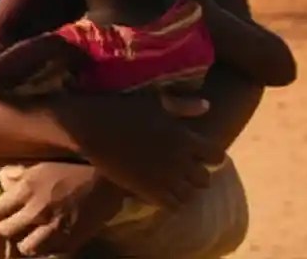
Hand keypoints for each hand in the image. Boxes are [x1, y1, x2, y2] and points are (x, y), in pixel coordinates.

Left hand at [0, 162, 123, 256]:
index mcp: (26, 189)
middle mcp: (37, 211)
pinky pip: (49, 253)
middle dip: (7, 228)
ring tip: (32, 235)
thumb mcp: (40, 166)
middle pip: (5, 231)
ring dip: (27, 243)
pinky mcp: (71, 241)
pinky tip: (50, 240)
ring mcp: (54, 228)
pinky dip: (47, 249)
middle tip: (14, 224)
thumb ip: (17, 174)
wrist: (106, 181)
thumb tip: (0, 179)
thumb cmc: (71, 170)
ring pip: (26, 248)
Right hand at [54, 93, 220, 207]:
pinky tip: (160, 191)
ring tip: (173, 183)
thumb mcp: (153, 100)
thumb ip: (182, 106)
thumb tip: (207, 106)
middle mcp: (179, 160)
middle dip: (198, 175)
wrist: (90, 128)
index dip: (210, 156)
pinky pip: (171, 206)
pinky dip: (169, 201)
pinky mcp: (147, 190)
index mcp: (184, 137)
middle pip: (205, 179)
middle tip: (185, 170)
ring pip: (189, 195)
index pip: (216, 156)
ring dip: (184, 190)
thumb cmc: (121, 108)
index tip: (200, 154)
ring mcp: (163, 178)